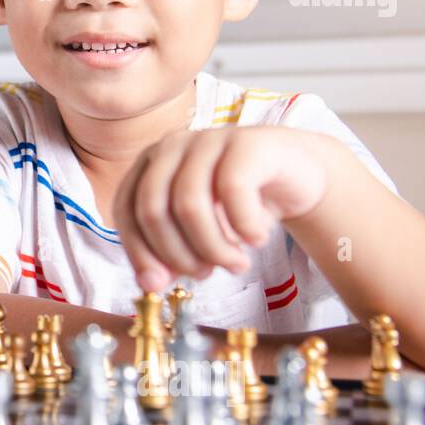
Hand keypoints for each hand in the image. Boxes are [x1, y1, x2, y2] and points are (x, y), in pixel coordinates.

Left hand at [111, 125, 335, 292]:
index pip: (125, 209)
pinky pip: (232, 190)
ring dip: (213, 248)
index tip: (158, 285)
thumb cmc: (240, 205)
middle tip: (205, 274)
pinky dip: (244, 227)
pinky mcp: (245, 142)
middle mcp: (172, 146)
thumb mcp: (199, 233)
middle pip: (152, 208)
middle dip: (176, 254)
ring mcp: (208, 139)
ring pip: (189, 204)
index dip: (138, 251)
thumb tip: (150, 285)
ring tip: (236, 264)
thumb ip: (171, 254)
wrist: (298, 175)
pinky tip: (256, 240)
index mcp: (150, 163)